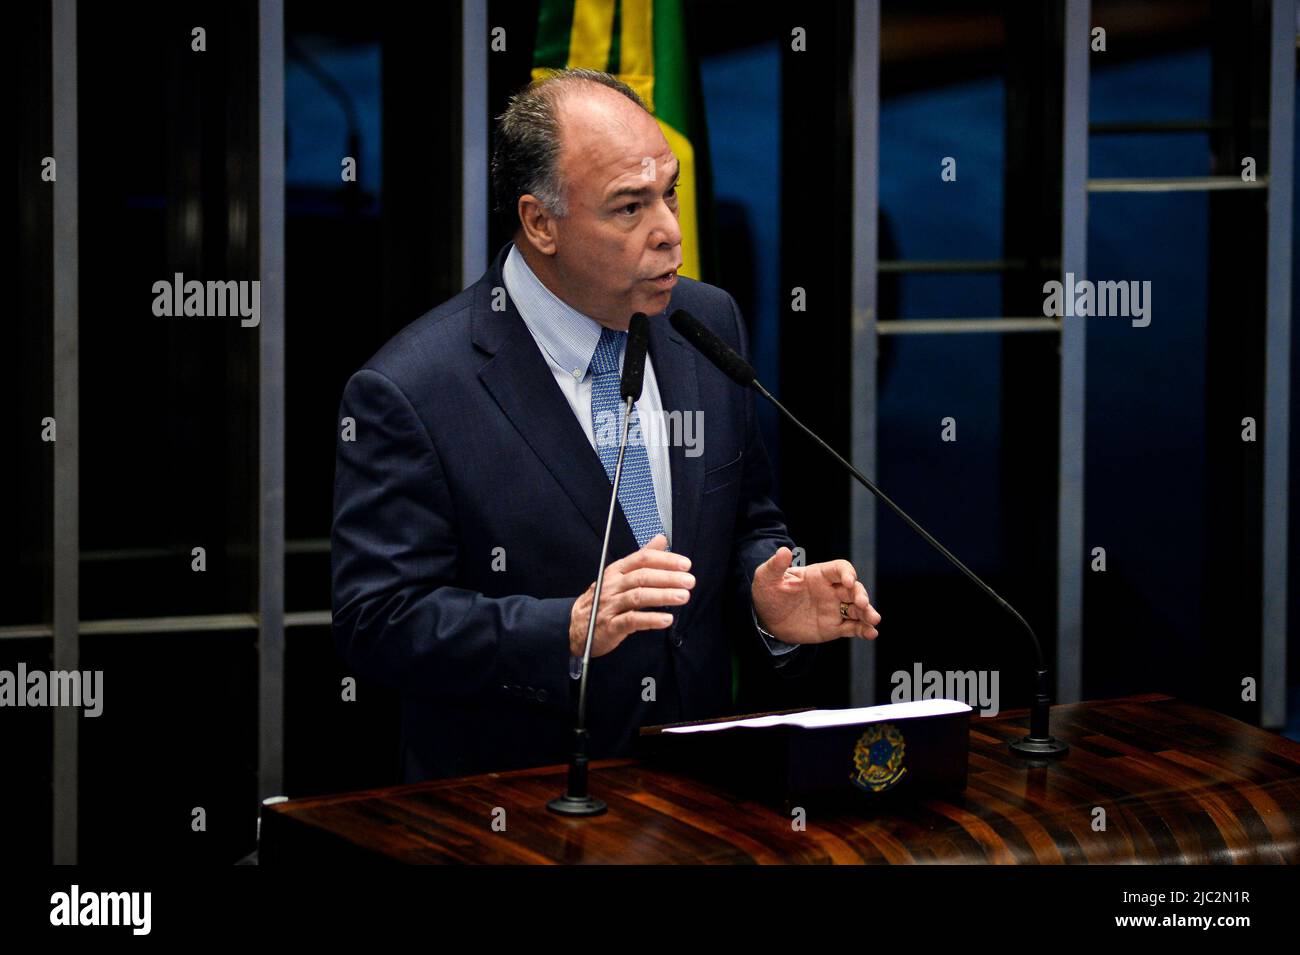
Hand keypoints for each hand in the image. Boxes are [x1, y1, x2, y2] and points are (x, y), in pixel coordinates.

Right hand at [569, 534, 694, 658]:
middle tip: (689, 581)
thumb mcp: (620, 575)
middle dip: (668, 578)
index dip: (665, 560)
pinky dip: (650, 619)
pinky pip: (631, 620)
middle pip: (642, 576)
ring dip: (663, 596)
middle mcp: (613, 585)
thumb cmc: (603, 600)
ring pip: (638, 596)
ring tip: (683, 596)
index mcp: (616, 571)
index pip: (642, 559)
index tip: (685, 564)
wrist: (577, 627)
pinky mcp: (610, 625)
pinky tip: (666, 619)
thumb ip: (642, 557)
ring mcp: (610, 605)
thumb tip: (661, 539)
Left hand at [751, 547, 880, 643]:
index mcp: (818, 575)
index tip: (848, 581)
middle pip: (854, 589)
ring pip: (857, 609)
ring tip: (874, 620)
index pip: (839, 569)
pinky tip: (872, 633)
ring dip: (868, 613)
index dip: (847, 573)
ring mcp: (833, 609)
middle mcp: (830, 590)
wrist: (766, 620)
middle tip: (862, 603)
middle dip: (861, 594)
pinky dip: (864, 630)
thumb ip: (776, 566)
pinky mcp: (833, 627)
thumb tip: (784, 550)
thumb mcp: (767, 578)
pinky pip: (852, 628)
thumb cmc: (768, 593)